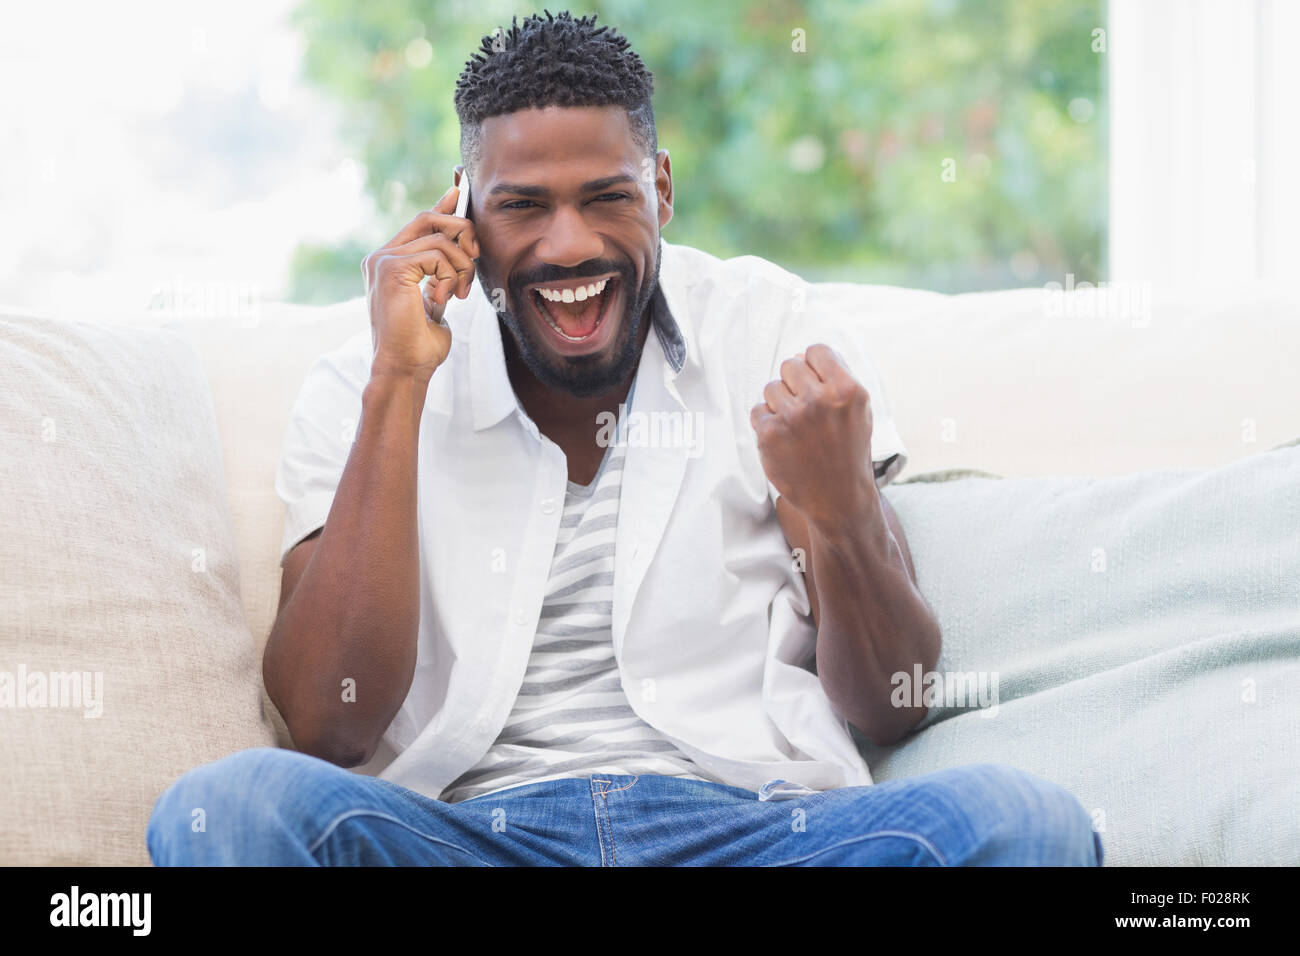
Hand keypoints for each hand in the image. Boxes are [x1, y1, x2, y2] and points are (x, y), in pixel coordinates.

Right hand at [362, 184, 480, 380]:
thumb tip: (460, 247)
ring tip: (459, 293)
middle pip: (429, 218)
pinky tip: (445, 298)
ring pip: (439, 237)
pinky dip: (450, 275)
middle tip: (475, 256)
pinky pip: (437, 254)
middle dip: (461, 230)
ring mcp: (383, 260)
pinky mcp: (391, 268)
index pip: (420, 223)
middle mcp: (381, 256)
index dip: (443, 205)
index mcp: (389, 261)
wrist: (405, 368)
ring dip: (461, 265)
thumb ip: (443, 272)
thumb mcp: (437, 299)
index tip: (460, 190)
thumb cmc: (420, 344)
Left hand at [749, 343, 876, 527]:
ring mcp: (792, 417)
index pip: (816, 351)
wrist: (838, 499)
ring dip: (779, 404)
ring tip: (796, 427)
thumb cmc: (848, 452)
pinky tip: (784, 440)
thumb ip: (835, 379)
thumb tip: (803, 354)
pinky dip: (767, 424)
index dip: (813, 366)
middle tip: (805, 409)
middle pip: (790, 365)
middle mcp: (819, 400)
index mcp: (846, 390)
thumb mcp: (858, 411)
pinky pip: (758, 411)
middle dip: (794, 384)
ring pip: (771, 387)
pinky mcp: (770, 434)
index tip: (815, 383)